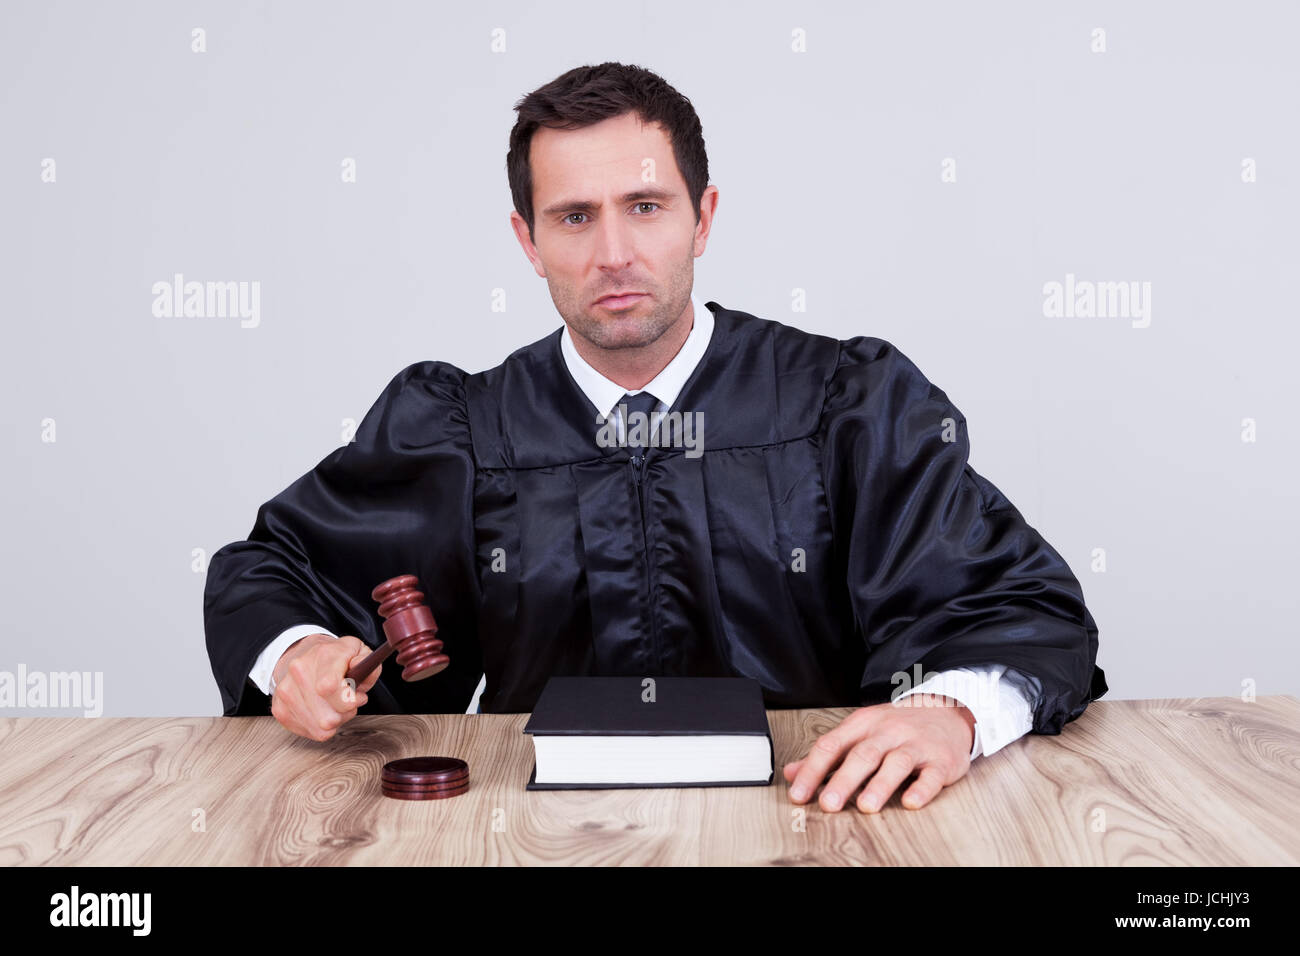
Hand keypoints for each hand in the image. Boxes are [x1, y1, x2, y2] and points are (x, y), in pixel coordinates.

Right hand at [269, 634, 380, 740]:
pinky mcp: (279, 710)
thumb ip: (367, 661)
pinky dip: (322, 726)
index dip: (349, 700)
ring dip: (335, 720)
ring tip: (335, 705)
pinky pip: (311, 732)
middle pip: (327, 717)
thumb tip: (359, 670)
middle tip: (348, 700)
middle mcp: (299, 672)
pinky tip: (323, 710)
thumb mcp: (358, 650)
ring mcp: (285, 692)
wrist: (302, 654)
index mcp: (322, 655)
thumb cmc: (335, 657)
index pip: (329, 687)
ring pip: (321, 728)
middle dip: (345, 713)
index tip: (358, 697)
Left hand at [783, 694, 975, 811]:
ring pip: (896, 763)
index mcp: (862, 725)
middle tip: (828, 804)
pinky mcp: (940, 760)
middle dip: (844, 780)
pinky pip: (931, 775)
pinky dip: (921, 789)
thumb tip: (791, 773)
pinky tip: (910, 801)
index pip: (832, 745)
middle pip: (863, 755)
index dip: (813, 770)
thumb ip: (827, 754)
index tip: (798, 794)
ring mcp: (915, 745)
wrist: (946, 711)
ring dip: (880, 785)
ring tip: (866, 806)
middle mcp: (888, 732)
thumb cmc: (897, 726)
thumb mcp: (859, 732)